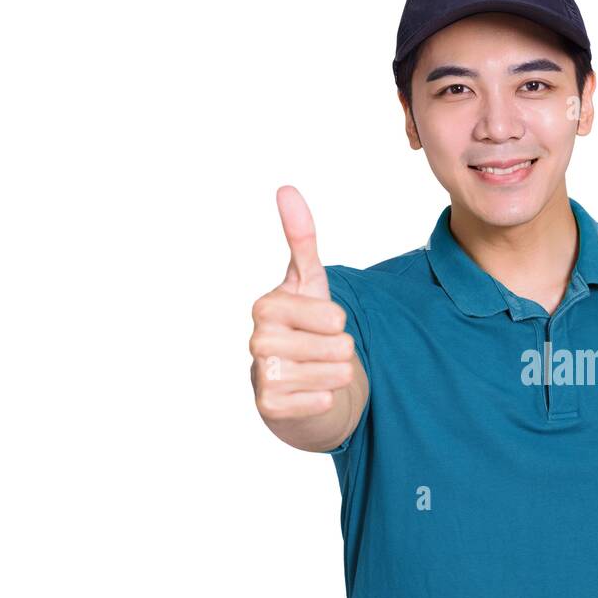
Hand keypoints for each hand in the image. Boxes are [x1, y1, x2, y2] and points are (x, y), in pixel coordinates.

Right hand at [250, 185, 356, 421]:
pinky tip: (310, 393)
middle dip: (340, 350)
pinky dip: (327, 398)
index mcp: (266, 306)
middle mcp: (257, 340)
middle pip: (340, 344)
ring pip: (337, 373)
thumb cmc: (304, 329)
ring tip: (316, 370)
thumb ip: (301, 238)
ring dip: (336, 374)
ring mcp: (262, 375)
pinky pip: (325, 400)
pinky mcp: (271, 408)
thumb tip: (286, 189)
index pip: (335, 315)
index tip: (318, 324)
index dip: (337, 322)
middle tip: (319, 351)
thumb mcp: (307, 283)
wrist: (294, 385)